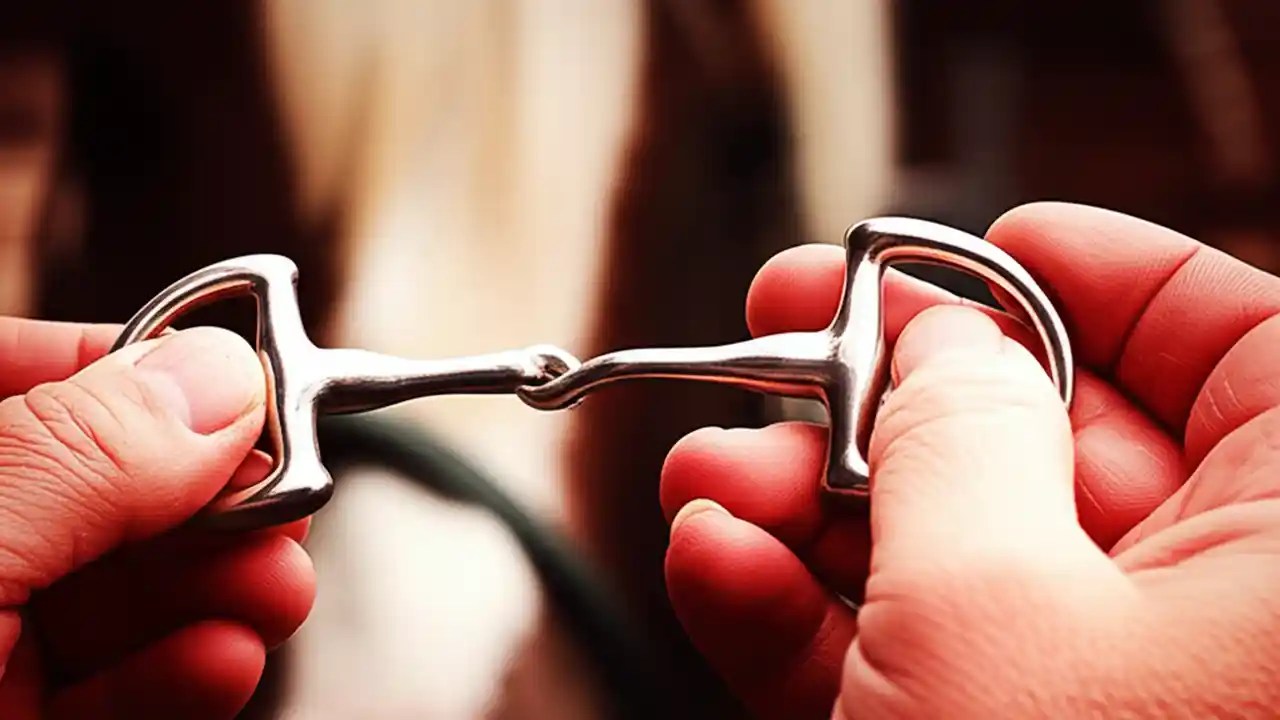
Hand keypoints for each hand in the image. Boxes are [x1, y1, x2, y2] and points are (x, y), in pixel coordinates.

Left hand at [0, 321, 314, 718]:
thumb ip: (81, 457)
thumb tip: (217, 375)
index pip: (24, 369)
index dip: (136, 362)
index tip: (239, 381)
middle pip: (100, 483)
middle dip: (208, 496)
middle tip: (281, 503)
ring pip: (119, 588)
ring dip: (219, 589)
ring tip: (278, 590)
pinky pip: (111, 688)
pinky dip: (183, 675)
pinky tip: (224, 660)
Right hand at [662, 202, 1279, 717]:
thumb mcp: (994, 604)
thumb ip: (958, 442)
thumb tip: (939, 350)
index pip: (1241, 353)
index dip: (1116, 281)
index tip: (996, 245)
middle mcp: (1209, 613)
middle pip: (1051, 448)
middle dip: (885, 396)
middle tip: (784, 340)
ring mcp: (1098, 686)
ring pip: (954, 556)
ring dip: (803, 509)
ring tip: (709, 476)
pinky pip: (908, 652)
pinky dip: (800, 612)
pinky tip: (720, 565)